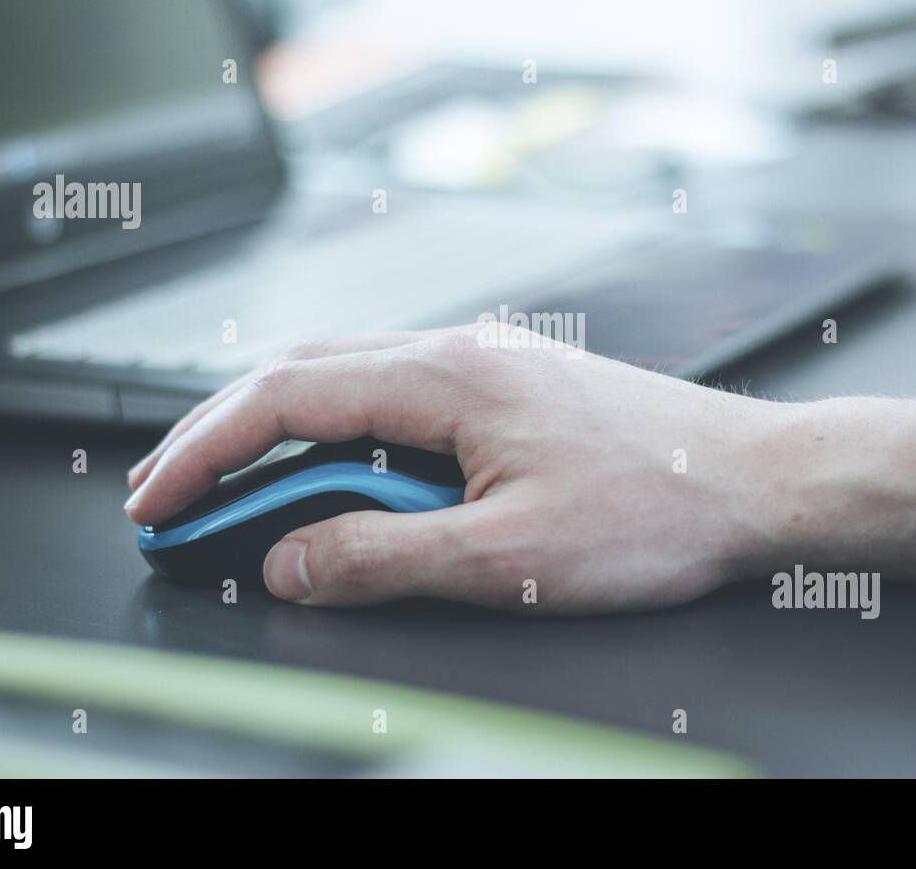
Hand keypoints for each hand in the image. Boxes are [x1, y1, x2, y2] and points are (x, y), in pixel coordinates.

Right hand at [124, 324, 806, 611]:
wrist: (755, 481)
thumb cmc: (658, 505)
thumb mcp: (508, 560)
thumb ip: (383, 559)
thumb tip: (291, 563)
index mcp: (448, 376)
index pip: (285, 398)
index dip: (205, 452)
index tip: (159, 499)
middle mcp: (460, 352)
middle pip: (304, 377)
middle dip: (227, 439)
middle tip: (179, 500)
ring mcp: (486, 364)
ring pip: (350, 384)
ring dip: (287, 440)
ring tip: (246, 501)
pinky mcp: (509, 390)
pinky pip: (399, 401)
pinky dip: (346, 440)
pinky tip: (345, 483)